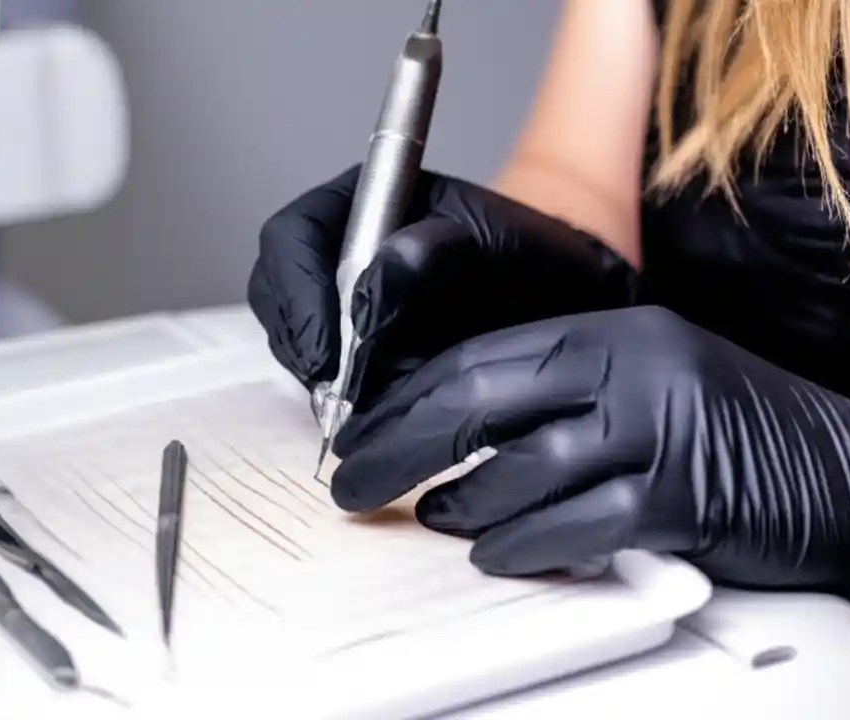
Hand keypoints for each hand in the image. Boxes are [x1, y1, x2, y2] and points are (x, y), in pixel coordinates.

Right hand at [247, 166, 634, 406]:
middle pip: (278, 298)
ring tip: (385, 400)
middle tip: (344, 395)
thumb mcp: (498, 245)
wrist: (571, 304)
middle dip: (305, 350)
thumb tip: (368, 289)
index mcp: (364, 201)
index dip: (296, 297)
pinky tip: (389, 412)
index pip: (291, 239)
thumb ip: (433, 256)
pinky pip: (328, 386)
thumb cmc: (538, 258)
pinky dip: (349, 405)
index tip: (328, 354)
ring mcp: (343, 308)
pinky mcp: (357, 359)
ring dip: (328, 383)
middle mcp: (340, 252)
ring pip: (298, 348)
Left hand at [330, 306, 849, 629]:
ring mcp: (655, 430)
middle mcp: (629, 366)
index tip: (361, 429)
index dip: (405, 397)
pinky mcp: (678, 497)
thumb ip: (559, 392)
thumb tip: (454, 426)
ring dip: (458, 503)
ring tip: (431, 517)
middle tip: (354, 479)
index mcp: (612, 329)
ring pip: (518, 468)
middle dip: (398, 443)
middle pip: (477, 398)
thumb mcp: (644, 379)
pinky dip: (521, 545)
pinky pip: (572, 526)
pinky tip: (496, 551)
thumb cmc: (736, 427)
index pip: (478, 355)